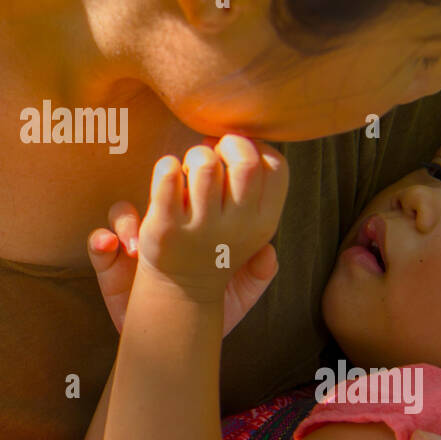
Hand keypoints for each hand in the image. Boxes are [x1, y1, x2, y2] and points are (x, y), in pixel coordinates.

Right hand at [88, 204, 277, 339]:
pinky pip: (99, 242)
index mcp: (194, 225)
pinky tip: (112, 247)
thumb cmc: (211, 308)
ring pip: (123, 212)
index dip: (202, 182)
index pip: (194, 191)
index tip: (214, 187)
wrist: (176, 341)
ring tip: (137, 241)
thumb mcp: (241, 294)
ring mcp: (136, 242)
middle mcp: (164, 226)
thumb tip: (270, 253)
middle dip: (166, 189)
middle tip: (181, 200)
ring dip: (128, 221)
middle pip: (157, 193)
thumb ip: (257, 275)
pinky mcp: (110, 264)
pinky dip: (102, 241)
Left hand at [131, 134, 287, 303]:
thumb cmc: (216, 257)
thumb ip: (266, 219)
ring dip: (194, 156)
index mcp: (263, 224)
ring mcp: (200, 227)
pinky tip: (167, 174)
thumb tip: (266, 233)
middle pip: (245, 160)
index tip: (235, 157)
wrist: (178, 295)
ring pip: (205, 163)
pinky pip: (168, 177)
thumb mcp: (254, 251)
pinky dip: (167, 166)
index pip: (275, 166)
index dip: (254, 148)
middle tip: (211, 156)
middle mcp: (237, 226)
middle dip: (226, 144)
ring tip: (187, 172)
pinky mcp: (165, 226)